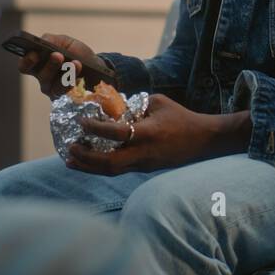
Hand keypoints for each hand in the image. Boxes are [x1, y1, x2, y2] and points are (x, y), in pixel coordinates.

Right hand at [18, 32, 110, 98]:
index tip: (34, 54)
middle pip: (40, 75)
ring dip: (66, 73)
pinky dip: (75, 79)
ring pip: (55, 85)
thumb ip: (51, 40)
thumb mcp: (64, 41)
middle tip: (58, 55)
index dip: (27, 61)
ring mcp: (54, 89)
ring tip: (75, 63)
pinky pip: (69, 91)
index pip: (24, 65)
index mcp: (37, 62)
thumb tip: (42, 41)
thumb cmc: (74, 52)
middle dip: (50, 65)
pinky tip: (80, 69)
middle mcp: (42, 77)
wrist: (94, 64)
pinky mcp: (67, 97)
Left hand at [66, 93, 250, 174]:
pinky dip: (101, 166)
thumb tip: (111, 105)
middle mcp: (144, 153)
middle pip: (110, 164)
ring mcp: (144, 164)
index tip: (81, 121)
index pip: (117, 133)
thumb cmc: (181, 117)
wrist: (204, 141)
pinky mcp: (144, 169)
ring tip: (70, 160)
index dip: (96, 129)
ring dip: (89, 167)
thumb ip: (134, 105)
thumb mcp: (158, 102)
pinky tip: (88, 161)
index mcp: (148, 133)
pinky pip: (119, 169)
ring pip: (112, 171)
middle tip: (69, 149)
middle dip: (86, 159)